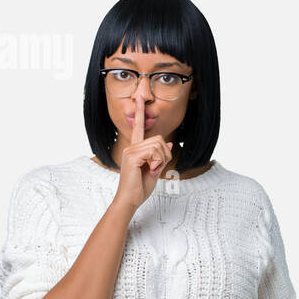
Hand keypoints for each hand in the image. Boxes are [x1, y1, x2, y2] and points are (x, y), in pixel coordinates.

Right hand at [113, 99, 173, 213]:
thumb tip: (169, 142)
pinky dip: (157, 162)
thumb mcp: (155, 170)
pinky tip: (149, 171)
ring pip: (159, 145)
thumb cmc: (139, 188)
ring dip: (161, 159)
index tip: (139, 97)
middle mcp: (131, 147)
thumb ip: (161, 156)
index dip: (140, 111)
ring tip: (152, 170)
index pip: (138, 127)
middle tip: (157, 168)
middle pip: (159, 138)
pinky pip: (154, 152)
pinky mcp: (132, 157)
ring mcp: (130, 151)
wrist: (129, 201)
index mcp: (135, 149)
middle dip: (165, 154)